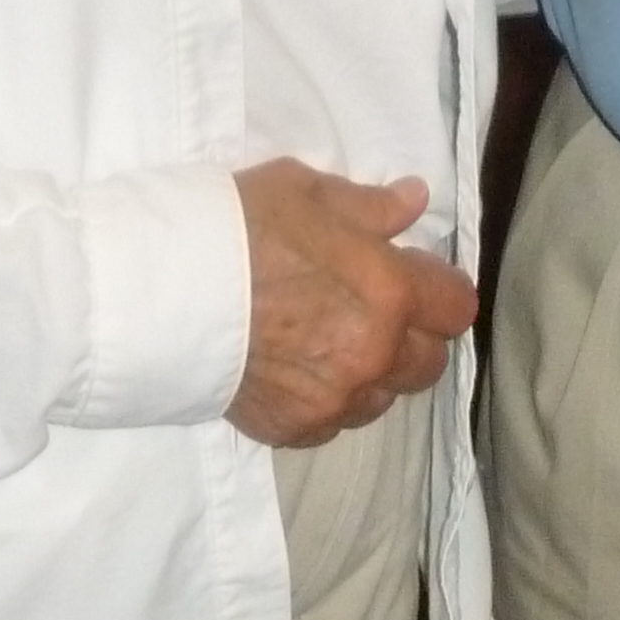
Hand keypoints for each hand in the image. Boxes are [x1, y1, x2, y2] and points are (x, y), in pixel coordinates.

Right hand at [228, 161, 476, 446]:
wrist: (162, 289)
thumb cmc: (237, 226)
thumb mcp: (305, 191)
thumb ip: (370, 206)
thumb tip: (414, 201)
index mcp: (390, 293)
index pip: (457, 308)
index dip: (440, 290)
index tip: (415, 278)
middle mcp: (373, 356)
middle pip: (428, 363)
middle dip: (412, 336)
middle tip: (371, 309)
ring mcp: (335, 400)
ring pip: (382, 398)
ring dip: (370, 373)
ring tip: (326, 341)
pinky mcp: (295, 428)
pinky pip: (332, 422)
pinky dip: (325, 399)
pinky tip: (294, 369)